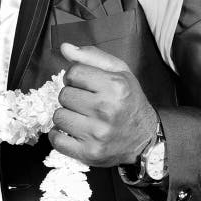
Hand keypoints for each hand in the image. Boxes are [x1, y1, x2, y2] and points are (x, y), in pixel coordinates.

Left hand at [49, 44, 158, 166]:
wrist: (144, 138)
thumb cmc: (128, 102)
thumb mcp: (119, 73)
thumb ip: (91, 58)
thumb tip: (65, 48)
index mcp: (115, 86)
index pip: (73, 73)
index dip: (75, 78)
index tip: (84, 85)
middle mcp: (106, 110)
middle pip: (64, 95)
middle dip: (71, 97)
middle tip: (85, 103)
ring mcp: (97, 133)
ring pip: (58, 116)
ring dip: (65, 116)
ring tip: (81, 118)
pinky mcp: (88, 152)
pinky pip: (56, 139)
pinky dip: (59, 135)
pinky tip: (72, 132)